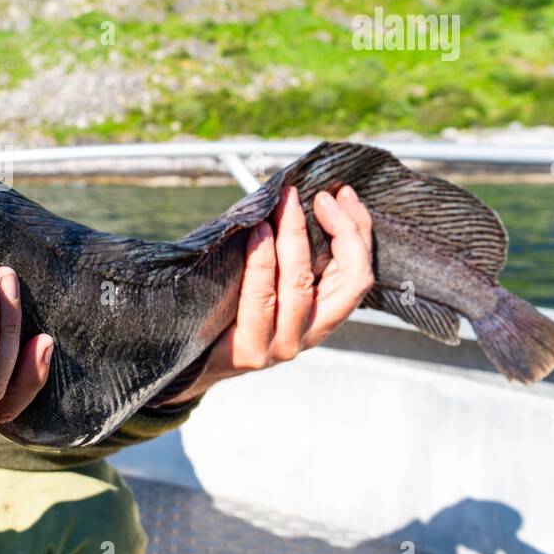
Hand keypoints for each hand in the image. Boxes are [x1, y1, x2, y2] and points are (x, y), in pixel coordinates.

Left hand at [151, 184, 373, 406]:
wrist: (193, 358)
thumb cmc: (230, 308)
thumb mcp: (270, 282)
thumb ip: (287, 254)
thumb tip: (291, 198)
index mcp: (324, 314)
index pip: (360, 273)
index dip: (358, 230)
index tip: (342, 195)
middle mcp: (312, 332)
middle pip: (349, 280)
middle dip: (340, 230)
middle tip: (317, 196)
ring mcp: (283, 345)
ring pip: (300, 286)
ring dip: (294, 238)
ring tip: (281, 207)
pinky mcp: (251, 351)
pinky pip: (260, 300)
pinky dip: (261, 263)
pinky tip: (257, 234)